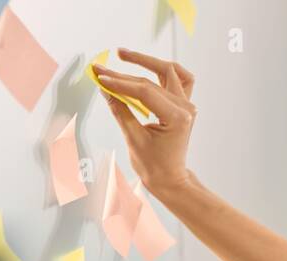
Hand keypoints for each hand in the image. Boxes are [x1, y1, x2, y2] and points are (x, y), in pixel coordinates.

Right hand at [93, 49, 196, 199]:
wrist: (170, 179)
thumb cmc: (153, 166)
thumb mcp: (133, 138)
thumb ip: (120, 110)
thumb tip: (104, 87)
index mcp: (177, 119)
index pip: (145, 91)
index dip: (120, 83)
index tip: (99, 76)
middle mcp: (186, 109)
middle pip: (153, 80)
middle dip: (124, 74)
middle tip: (101, 68)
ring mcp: (187, 106)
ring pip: (167, 72)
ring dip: (146, 62)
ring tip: (122, 55)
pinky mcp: (184, 106)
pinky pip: (179, 79)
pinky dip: (164, 70)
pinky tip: (148, 65)